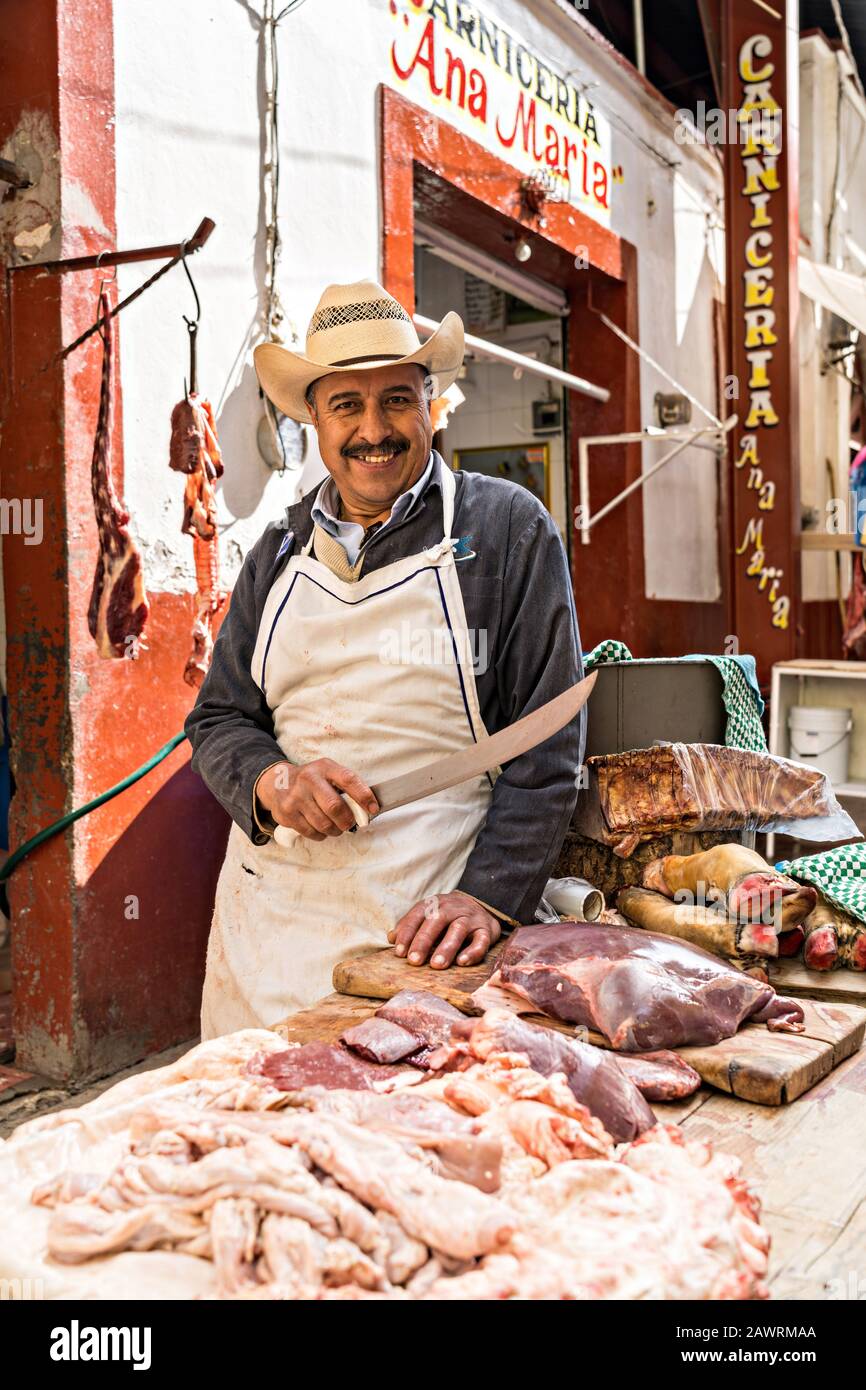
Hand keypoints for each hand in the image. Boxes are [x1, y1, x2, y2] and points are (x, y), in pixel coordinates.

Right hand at [257, 759, 377, 840]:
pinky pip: (311, 832)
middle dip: (347, 820)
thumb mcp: (328, 773)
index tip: (373, 809)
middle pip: (335, 807)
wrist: (277, 783)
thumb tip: (368, 809)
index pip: (348, 779)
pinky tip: (319, 827)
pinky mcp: (287, 813)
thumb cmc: (312, 781)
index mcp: (324, 768)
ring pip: (324, 824)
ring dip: (335, 830)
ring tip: (335, 826)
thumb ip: (346, 787)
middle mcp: (308, 780)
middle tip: (349, 823)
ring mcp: (295, 797)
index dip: (363, 796)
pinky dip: (320, 834)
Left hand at [388, 891, 500, 969]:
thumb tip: (391, 938)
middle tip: (414, 960)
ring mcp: (470, 918)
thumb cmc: (447, 916)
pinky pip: (481, 940)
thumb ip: (410, 925)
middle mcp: (452, 908)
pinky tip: (462, 962)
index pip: (418, 916)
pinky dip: (473, 951)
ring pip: (458, 930)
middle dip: (424, 941)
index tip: (399, 952)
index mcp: (434, 904)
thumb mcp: (428, 915)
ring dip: (447, 947)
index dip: (407, 933)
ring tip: (436, 964)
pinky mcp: (486, 930)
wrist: (481, 904)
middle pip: (437, 920)